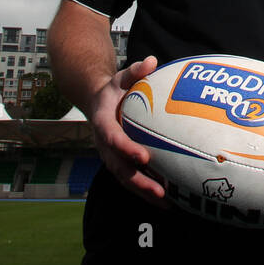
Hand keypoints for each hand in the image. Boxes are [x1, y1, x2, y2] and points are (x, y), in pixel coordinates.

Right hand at [87, 55, 167, 207]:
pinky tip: (167, 200)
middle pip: (118, 167)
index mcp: (103, 122)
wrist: (96, 101)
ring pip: (124, 178)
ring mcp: (109, 156)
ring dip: (143, 192)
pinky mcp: (117, 162)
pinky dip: (145, 191)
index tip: (143, 156)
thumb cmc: (114, 88)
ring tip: (167, 203)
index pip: (113, 138)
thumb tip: (151, 61)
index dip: (126, 149)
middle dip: (138, 181)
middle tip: (160, 191)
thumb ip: (135, 71)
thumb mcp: (121, 76)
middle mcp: (103, 144)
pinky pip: (130, 179)